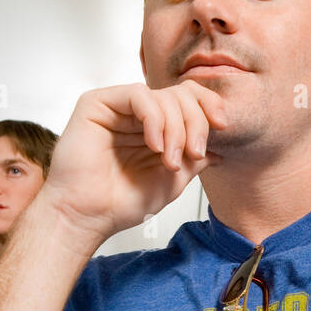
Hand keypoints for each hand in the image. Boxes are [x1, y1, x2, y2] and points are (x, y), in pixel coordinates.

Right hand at [40, 80, 227, 251]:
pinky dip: (155, 120)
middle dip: (196, 123)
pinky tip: (154, 145)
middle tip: (194, 154)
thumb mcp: (172, 181)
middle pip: (181, 94)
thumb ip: (194, 160)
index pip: (189, 100)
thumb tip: (219, 148)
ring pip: (163, 95)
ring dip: (176, 129)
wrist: (87, 216)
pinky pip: (138, 95)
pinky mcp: (97, 104)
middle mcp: (138, 115)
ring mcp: (118, 107)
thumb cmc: (120, 202)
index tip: (223, 126)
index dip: (209, 107)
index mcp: (155, 128)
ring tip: (169, 161)